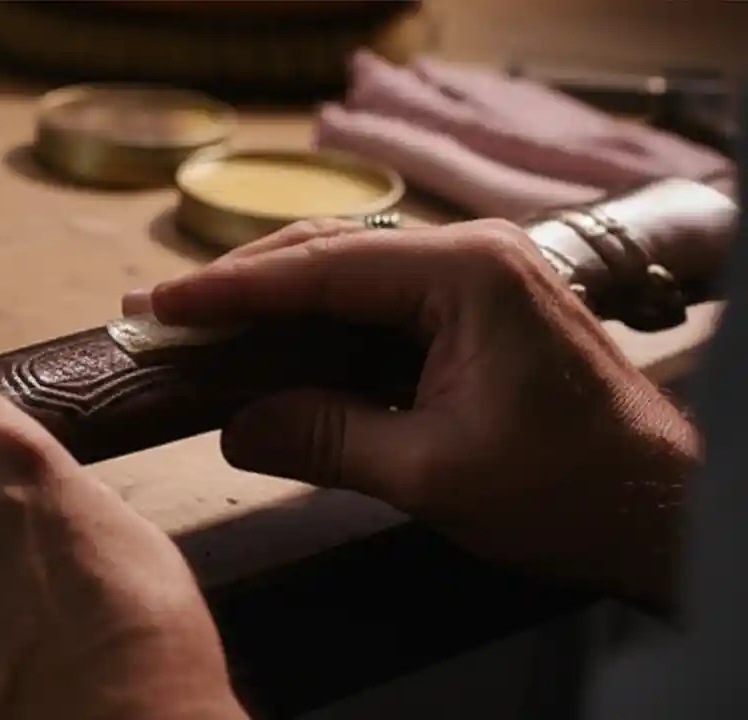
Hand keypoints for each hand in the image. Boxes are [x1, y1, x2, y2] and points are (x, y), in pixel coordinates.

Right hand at [124, 219, 698, 612]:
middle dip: (243, 285)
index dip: (233, 289)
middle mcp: (472, 256)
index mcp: (469, 275)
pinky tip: (270, 343)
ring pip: (349, 271)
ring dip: (273, 299)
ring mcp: (476, 279)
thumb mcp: (431, 473)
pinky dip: (315, 322)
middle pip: (329, 252)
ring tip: (199, 324)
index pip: (324, 267)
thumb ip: (325, 440)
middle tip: (163, 313)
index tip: (162, 305)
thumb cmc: (567, 491)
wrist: (657, 512)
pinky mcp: (472, 312)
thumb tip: (234, 427)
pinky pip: (375, 303)